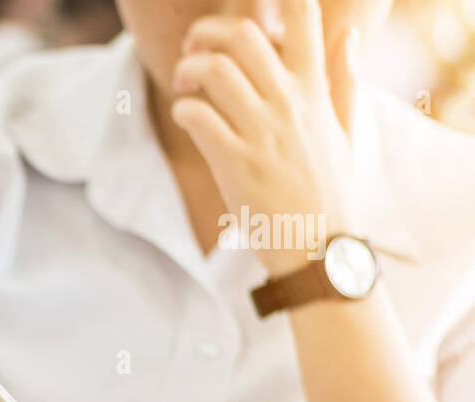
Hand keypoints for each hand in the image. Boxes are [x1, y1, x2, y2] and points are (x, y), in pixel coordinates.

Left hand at [170, 0, 359, 275]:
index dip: (277, 2)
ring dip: (189, 69)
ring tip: (183, 83)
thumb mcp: (347, 131)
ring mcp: (262, 132)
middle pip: (243, 36)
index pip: (303, 21)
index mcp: (315, 91)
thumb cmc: (329, 191)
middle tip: (193, 50)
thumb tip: (348, 35)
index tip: (247, 15)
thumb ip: (344, 81)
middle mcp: (289, 103)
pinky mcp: (235, 161)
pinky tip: (186, 117)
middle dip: (208, 33)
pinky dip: (184, 109)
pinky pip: (198, 117)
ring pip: (216, 71)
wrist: (318, 247)